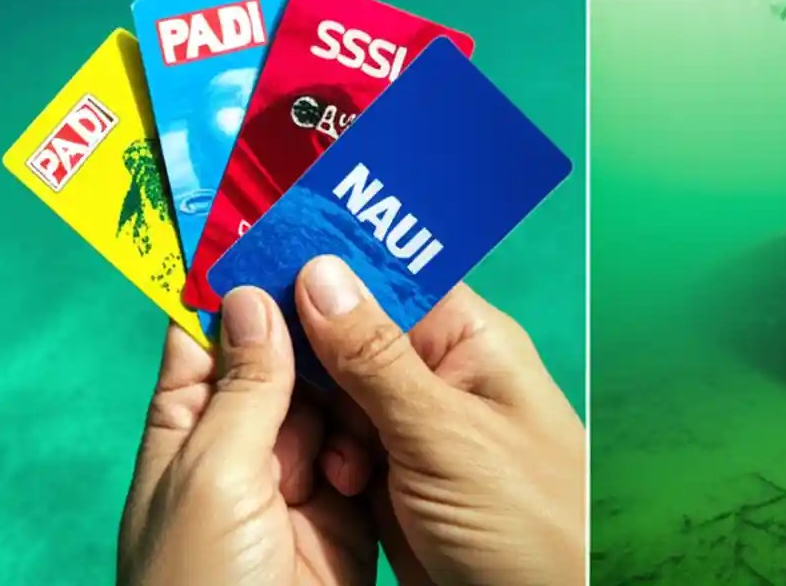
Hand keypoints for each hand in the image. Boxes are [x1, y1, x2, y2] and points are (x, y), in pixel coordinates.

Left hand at [118, 288, 374, 585]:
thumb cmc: (207, 576)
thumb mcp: (214, 473)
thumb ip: (245, 388)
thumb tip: (251, 294)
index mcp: (190, 423)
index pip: (213, 334)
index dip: (246, 283)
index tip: (292, 230)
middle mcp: (245, 439)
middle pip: (288, 358)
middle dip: (320, 327)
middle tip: (367, 281)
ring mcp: (301, 471)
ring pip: (338, 396)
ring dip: (356, 383)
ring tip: (382, 359)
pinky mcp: (350, 502)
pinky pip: (371, 444)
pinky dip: (383, 431)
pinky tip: (392, 422)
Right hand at [296, 256, 585, 585]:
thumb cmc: (525, 517)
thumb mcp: (445, 434)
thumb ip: (376, 356)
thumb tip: (319, 271)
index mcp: (467, 341)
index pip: (389, 277)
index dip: (327, 269)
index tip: (260, 267)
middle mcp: (437, 374)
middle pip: (349, 336)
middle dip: (310, 358)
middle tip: (267, 373)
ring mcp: (410, 428)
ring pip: (333, 396)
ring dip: (316, 420)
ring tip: (332, 459)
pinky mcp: (390, 476)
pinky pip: (335, 447)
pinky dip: (322, 462)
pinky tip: (330, 484)